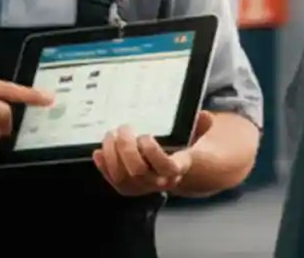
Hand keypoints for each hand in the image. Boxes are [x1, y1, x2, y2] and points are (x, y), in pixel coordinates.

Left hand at [93, 111, 214, 196]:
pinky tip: (98, 152)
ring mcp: (142, 186)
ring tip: (110, 135)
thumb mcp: (196, 135)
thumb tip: (205, 116)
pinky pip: (113, 181)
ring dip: (112, 155)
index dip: (154, 153)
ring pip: (122, 177)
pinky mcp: (128, 187)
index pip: (167, 167)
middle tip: (124, 128)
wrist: (176, 167)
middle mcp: (160, 181)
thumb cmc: (183, 146)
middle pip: (138, 171)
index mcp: (178, 167)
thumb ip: (201, 125)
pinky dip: (104, 167)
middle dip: (127, 148)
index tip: (146, 136)